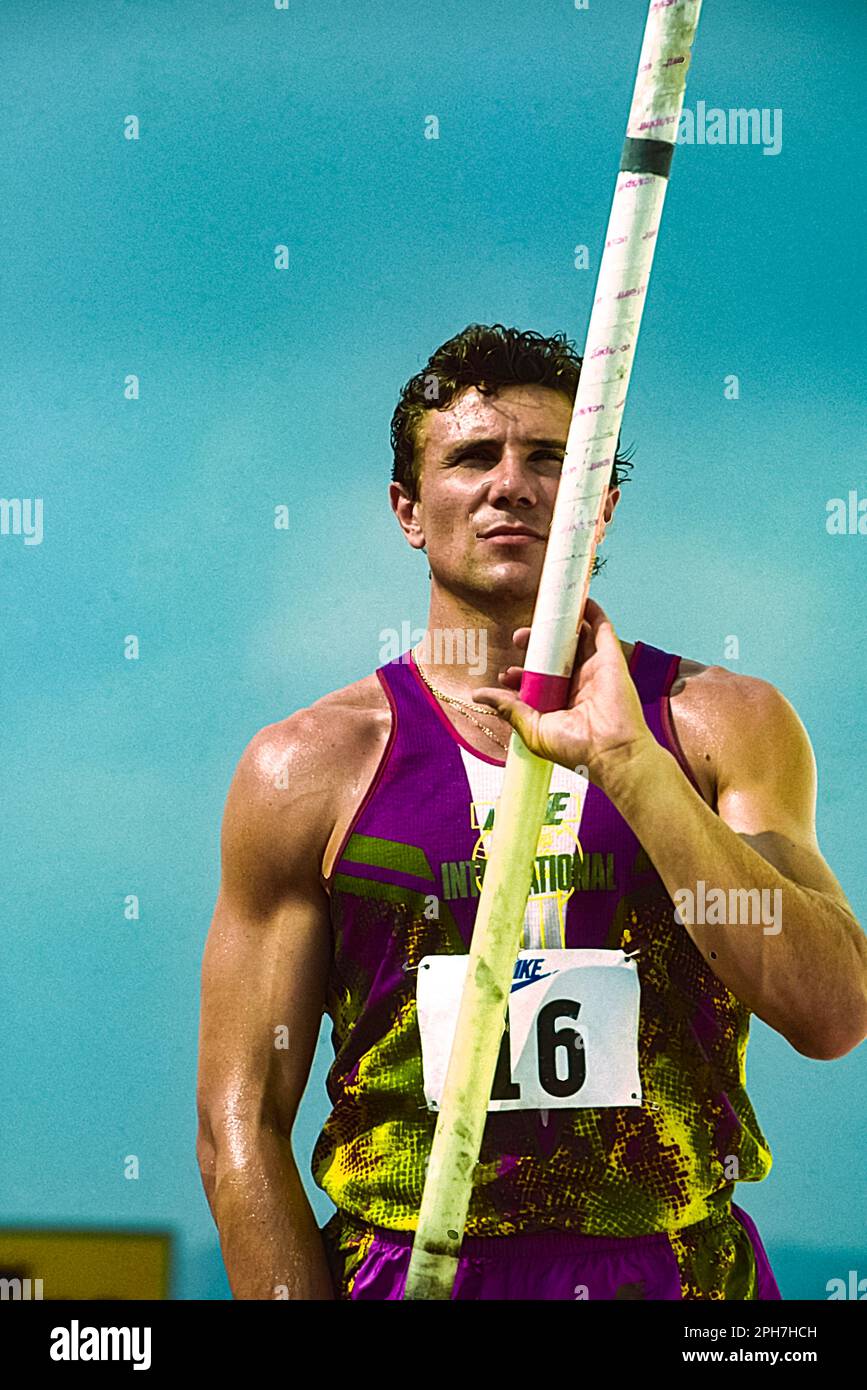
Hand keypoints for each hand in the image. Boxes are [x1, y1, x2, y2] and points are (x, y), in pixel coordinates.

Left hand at [472, 598, 656, 792]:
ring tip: (544, 615)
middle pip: (555, 655)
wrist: (610, 751)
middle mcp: (579, 684)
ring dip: (560, 625)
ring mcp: (595, 669)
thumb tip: (478, 695)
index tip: (506, 675)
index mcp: (562, 703)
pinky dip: (592, 612)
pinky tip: (579, 600)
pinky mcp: (612, 658)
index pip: (539, 680)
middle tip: (519, 639)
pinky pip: (602, 628)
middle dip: (535, 643)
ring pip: (577, 639)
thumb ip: (507, 708)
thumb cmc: (575, 749)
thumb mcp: (532, 728)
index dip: (522, 673)